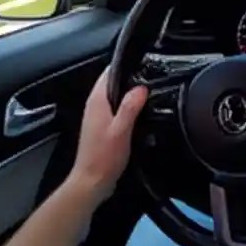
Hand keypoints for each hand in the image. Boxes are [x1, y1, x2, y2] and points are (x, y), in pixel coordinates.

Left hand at [66, 68, 146, 204]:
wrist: (92, 182)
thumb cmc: (104, 157)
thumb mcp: (121, 130)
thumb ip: (130, 107)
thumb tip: (141, 87)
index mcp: (97, 102)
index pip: (108, 73)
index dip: (124, 65)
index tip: (143, 62)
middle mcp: (95, 106)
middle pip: (113, 83)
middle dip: (131, 78)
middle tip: (153, 76)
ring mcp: (98, 117)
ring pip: (115, 96)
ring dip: (130, 94)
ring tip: (151, 92)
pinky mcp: (103, 128)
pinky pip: (116, 109)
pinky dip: (128, 107)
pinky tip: (142, 112)